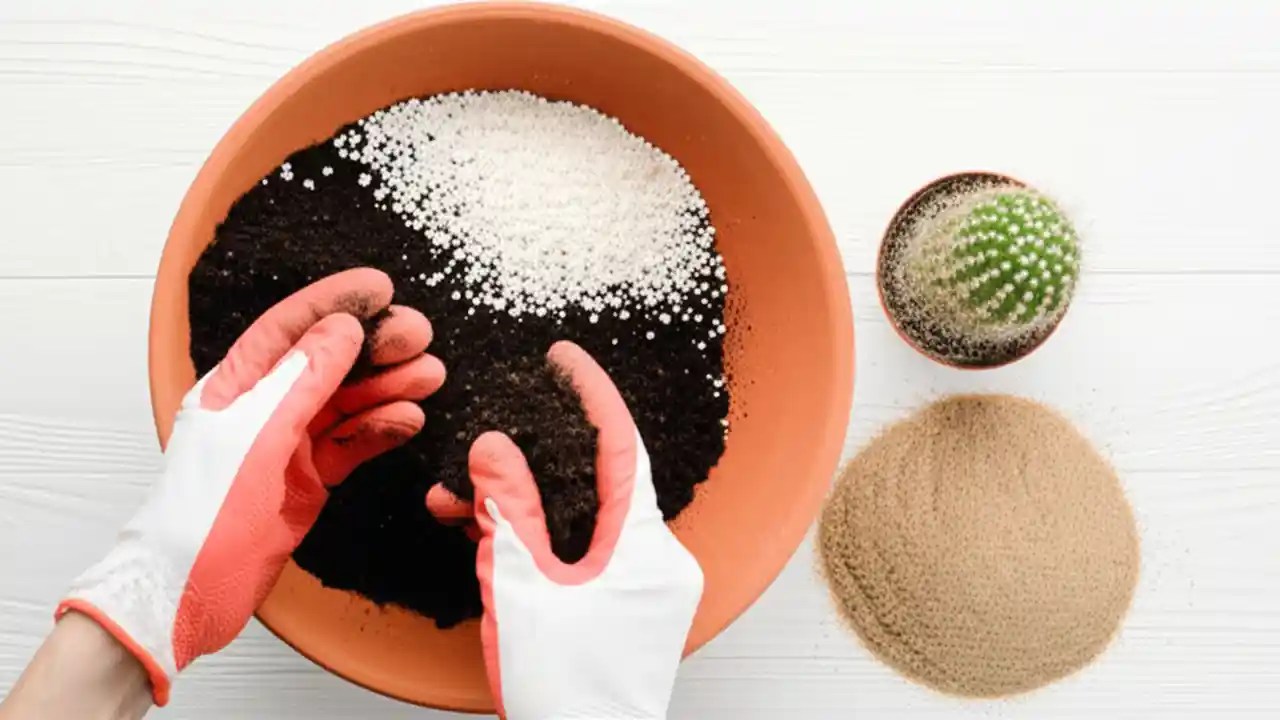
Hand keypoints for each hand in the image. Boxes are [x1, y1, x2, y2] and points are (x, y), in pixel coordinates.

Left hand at [58, 268, 444, 705]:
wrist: (188, 591)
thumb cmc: (203, 516)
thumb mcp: (256, 438)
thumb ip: (301, 381)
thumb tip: (341, 329)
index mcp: (236, 385)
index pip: (291, 327)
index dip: (336, 301)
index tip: (380, 287)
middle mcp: (264, 407)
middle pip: (328, 360)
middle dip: (375, 344)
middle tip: (419, 335)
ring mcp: (288, 443)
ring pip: (348, 401)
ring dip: (389, 386)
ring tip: (430, 375)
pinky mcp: (308, 478)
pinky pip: (352, 443)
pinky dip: (381, 430)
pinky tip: (409, 419)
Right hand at [465, 341, 703, 719]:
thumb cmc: (564, 696)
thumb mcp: (523, 592)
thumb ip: (508, 512)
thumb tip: (495, 445)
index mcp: (645, 548)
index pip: (622, 446)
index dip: (592, 394)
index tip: (564, 357)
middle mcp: (657, 560)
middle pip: (593, 483)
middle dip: (531, 461)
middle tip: (491, 434)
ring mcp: (644, 585)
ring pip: (580, 520)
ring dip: (522, 508)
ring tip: (457, 502)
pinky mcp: (626, 606)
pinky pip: (582, 553)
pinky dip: (539, 543)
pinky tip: (485, 538)